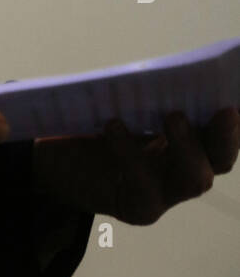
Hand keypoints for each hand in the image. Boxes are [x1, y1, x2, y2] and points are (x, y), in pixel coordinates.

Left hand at [32, 107, 239, 223]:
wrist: (55, 160)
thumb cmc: (92, 121)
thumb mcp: (123, 101)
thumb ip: (150, 90)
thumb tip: (171, 69)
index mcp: (190, 138)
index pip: (223, 132)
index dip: (235, 122)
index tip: (238, 98)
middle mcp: (186, 167)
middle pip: (220, 158)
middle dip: (227, 136)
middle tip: (226, 110)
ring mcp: (167, 193)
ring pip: (194, 178)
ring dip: (188, 147)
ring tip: (174, 116)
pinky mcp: (139, 208)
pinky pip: (144, 185)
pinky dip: (131, 153)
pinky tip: (113, 126)